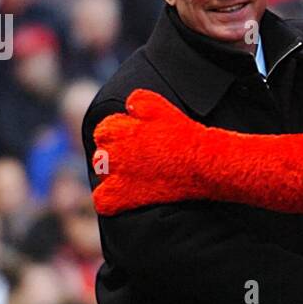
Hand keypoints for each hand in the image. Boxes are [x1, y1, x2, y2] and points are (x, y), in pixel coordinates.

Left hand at [91, 89, 210, 213]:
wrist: (201, 163)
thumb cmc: (183, 135)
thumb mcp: (160, 106)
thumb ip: (137, 101)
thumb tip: (129, 105)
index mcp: (114, 130)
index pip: (104, 132)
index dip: (120, 136)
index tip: (136, 141)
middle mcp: (110, 153)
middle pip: (102, 155)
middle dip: (116, 156)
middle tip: (139, 159)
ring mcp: (115, 176)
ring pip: (102, 175)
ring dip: (113, 175)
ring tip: (137, 175)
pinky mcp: (124, 197)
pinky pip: (102, 202)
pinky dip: (110, 201)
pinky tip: (126, 196)